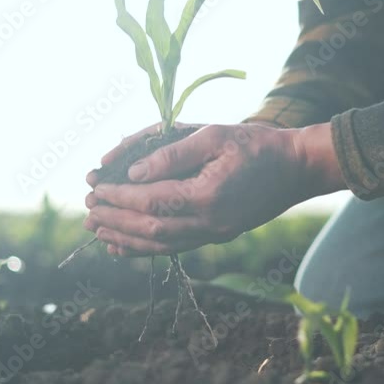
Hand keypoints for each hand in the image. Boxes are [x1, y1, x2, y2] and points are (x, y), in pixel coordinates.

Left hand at [83, 122, 343, 255]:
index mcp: (207, 195)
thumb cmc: (257, 143)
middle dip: (114, 219)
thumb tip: (133, 171)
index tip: (94, 187)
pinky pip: (175, 247)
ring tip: (97, 230)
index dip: (118, 196)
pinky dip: (146, 248)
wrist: (297, 168)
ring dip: (124, 238)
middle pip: (149, 228)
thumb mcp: (214, 135)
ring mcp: (215, 234)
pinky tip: (124, 246)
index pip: (149, 200)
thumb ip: (172, 153)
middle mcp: (209, 222)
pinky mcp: (218, 235)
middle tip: (87, 210)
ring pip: (160, 244)